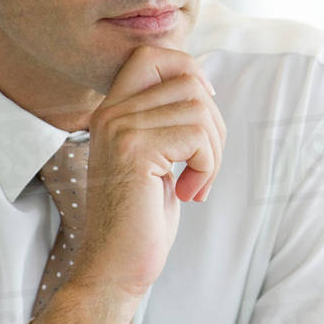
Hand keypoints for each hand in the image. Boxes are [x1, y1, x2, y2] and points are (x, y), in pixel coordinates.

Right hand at [71, 45, 225, 299]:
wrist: (114, 268)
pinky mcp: (134, 150)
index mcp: (111, 111)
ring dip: (213, 152)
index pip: (151, 55)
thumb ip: (167, 119)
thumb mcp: (155, 158)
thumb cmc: (142, 219)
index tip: (202, 112)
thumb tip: (204, 84)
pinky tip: (188, 194)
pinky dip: (208, 167)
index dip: (188, 71)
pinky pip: (197, 137)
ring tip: (195, 184)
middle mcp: (110, 112)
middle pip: (189, 82)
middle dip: (213, 126)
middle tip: (204, 168)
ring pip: (199, 108)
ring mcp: (119, 128)